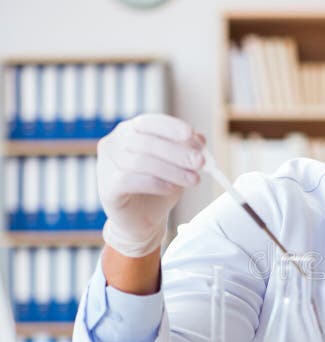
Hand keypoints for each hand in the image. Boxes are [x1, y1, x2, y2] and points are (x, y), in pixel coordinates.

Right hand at [97, 113, 204, 256]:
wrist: (143, 220)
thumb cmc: (159, 187)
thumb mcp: (177, 165)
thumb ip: (185, 150)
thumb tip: (199, 139)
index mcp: (130, 131)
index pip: (149, 122)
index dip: (170, 127)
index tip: (191, 134)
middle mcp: (114, 144)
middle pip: (146, 142)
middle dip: (177, 152)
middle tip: (200, 162)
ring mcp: (106, 165)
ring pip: (140, 162)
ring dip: (172, 170)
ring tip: (193, 180)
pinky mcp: (106, 188)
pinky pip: (130, 180)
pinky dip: (155, 183)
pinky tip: (171, 188)